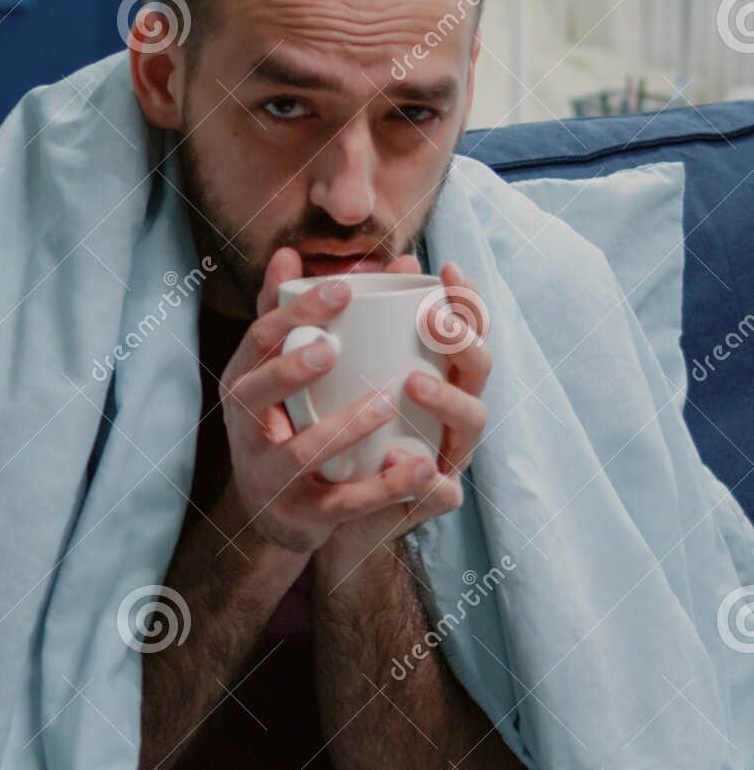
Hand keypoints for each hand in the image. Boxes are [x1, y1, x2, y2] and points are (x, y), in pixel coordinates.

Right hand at [219, 248, 443, 554]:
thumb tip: (290, 253)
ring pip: (300, 453)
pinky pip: (344, 504)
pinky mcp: (304, 516)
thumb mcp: (272, 375)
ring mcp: (272, 476)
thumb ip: (287, 317)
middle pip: (258, 392)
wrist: (274, 517)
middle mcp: (246, 428)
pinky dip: (383, 489)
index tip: (343, 287)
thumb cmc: (282, 428)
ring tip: (386, 403)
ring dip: (342, 428)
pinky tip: (420, 468)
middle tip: (333, 345)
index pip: (259, 339)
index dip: (294, 311)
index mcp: (244, 384)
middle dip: (291, 368)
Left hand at [316, 258, 491, 581]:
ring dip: (448, 400)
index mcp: (433, 373)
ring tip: (413, 382)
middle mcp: (448, 410)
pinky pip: (443, 492)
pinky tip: (404, 459)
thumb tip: (289, 260)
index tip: (443, 267)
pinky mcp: (428, 501)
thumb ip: (301, 320)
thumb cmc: (321, 430)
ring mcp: (445, 454)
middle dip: (465, 341)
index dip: (463, 297)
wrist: (312, 510)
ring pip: (473, 423)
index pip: (463, 328)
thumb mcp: (309, 374)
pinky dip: (428, 478)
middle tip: (434, 322)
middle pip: (479, 368)